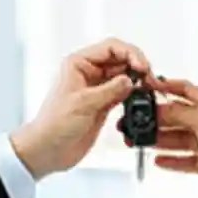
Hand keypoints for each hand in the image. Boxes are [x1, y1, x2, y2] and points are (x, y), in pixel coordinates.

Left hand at [10, 38, 156, 180]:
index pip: (110, 47)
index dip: (130, 53)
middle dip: (137, 66)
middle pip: (121, 59)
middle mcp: (88, 73)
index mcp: (78, 63)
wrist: (48, 150)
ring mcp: (97, 89)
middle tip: (149, 78)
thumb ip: (110, 90)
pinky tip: (140, 99)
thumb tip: (130, 80)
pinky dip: (134, 95)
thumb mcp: (83, 103)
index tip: (141, 66)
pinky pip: (124, 93)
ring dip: (138, 80)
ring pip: (125, 76)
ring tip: (148, 88)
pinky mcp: (103, 104)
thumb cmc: (53, 125)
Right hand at [150, 78, 197, 193]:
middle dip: (158, 119)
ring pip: (177, 139)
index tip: (149, 88)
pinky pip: (183, 160)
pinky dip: (171, 160)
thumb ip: (179, 113)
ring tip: (144, 141)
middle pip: (178, 116)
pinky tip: (159, 160)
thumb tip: (160, 108)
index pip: (186, 90)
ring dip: (160, 140)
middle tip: (140, 121)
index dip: (167, 87)